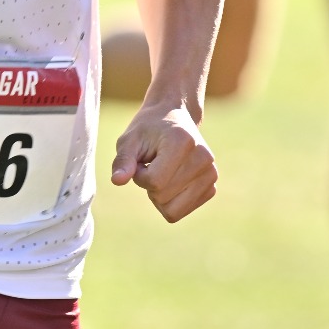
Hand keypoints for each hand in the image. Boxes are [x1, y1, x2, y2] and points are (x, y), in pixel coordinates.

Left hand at [111, 104, 217, 221]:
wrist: (174, 117)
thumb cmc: (148, 129)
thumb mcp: (129, 140)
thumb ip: (123, 160)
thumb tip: (117, 181)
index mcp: (183, 142)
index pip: (154, 182)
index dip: (139, 176)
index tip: (142, 160)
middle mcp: (203, 158)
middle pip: (163, 197)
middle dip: (149, 185)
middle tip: (153, 164)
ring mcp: (211, 174)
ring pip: (173, 210)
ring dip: (160, 195)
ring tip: (162, 171)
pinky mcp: (212, 187)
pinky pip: (182, 211)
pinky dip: (171, 200)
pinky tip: (172, 179)